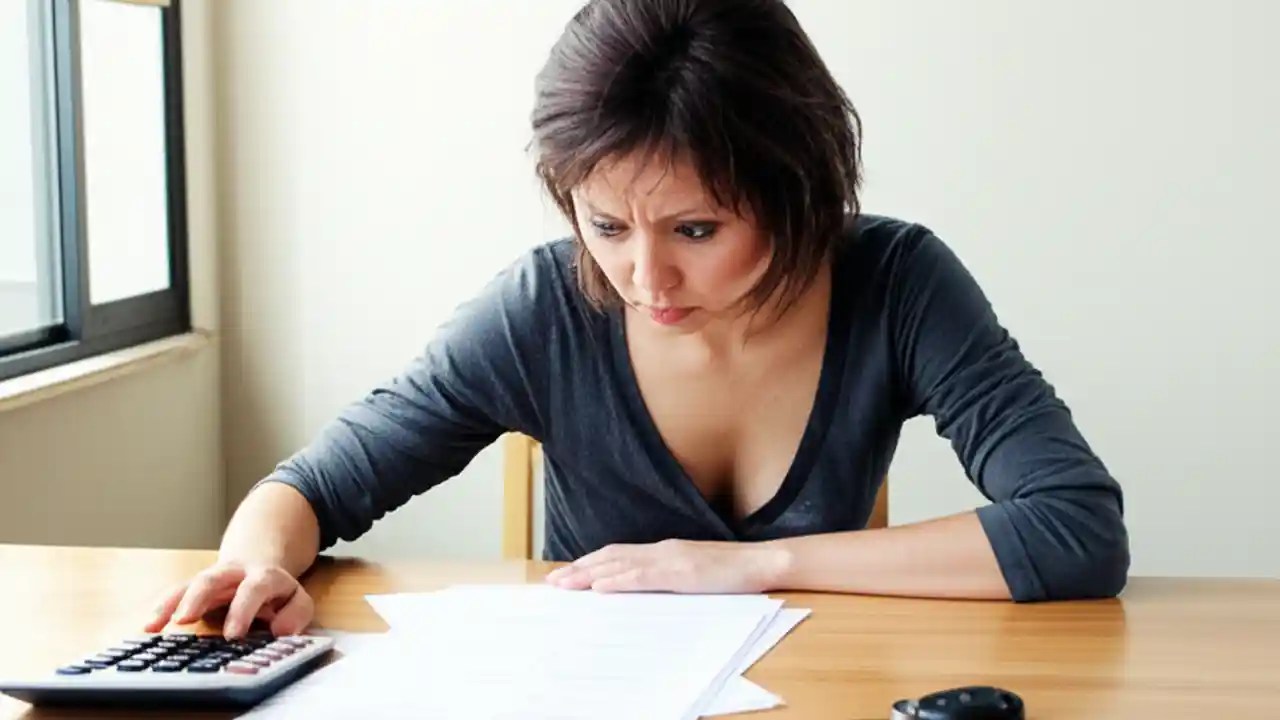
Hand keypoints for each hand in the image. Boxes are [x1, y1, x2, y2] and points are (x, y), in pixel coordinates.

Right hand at [143, 561, 313, 638]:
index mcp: (263, 576)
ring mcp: (210, 579)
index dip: (242, 609)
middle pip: (212, 578)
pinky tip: (149, 627)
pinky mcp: (193, 588)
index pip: (254, 588)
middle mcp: (233, 573)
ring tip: (153, 625)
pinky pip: (175, 595)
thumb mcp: (297, 599)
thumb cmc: (277, 592)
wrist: (258, 563)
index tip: (233, 634)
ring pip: (187, 584)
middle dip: (197, 598)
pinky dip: (161, 609)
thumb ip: (296, 613)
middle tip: (184, 619)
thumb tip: (281, 630)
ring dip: (170, 604)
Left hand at [544, 539, 788, 593]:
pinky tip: (601, 586)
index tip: (566, 572)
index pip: (618, 553)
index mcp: (664, 549)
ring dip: (589, 574)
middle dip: (579, 568)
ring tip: (565, 584)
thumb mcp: (693, 572)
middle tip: (552, 580)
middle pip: (611, 556)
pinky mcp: (683, 573)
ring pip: (621, 564)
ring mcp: (671, 559)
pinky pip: (644, 577)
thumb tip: (640, 585)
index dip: (590, 561)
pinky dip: (620, 580)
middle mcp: (662, 549)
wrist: (762, 563)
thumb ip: (667, 575)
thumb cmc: (732, 571)